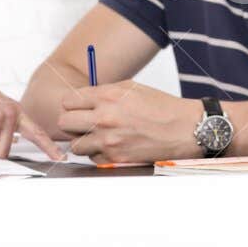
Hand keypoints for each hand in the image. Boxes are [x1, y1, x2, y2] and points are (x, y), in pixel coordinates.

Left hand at [58, 82, 203, 163]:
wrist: (183, 129)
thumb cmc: (160, 107)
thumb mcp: (131, 88)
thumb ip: (104, 92)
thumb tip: (82, 99)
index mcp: (107, 96)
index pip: (68, 101)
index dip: (72, 104)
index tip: (78, 107)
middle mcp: (104, 118)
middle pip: (64, 123)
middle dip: (72, 122)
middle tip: (83, 122)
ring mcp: (108, 140)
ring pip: (75, 144)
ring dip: (83, 140)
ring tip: (98, 135)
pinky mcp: (115, 158)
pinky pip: (92, 157)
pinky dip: (98, 153)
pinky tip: (112, 145)